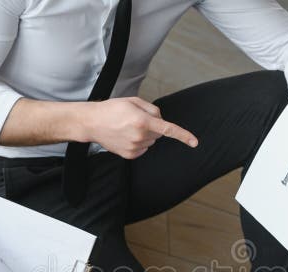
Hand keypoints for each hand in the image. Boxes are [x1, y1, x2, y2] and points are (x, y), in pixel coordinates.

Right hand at [82, 97, 197, 158]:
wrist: (92, 123)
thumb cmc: (112, 109)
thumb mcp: (134, 101)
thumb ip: (152, 109)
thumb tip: (161, 120)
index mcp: (142, 121)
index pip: (168, 129)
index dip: (183, 136)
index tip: (195, 142)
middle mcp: (140, 136)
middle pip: (159, 133)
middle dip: (154, 126)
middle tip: (137, 119)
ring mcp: (134, 147)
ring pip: (152, 141)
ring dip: (146, 134)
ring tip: (128, 127)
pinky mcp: (130, 155)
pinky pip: (144, 149)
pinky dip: (139, 142)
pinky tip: (126, 136)